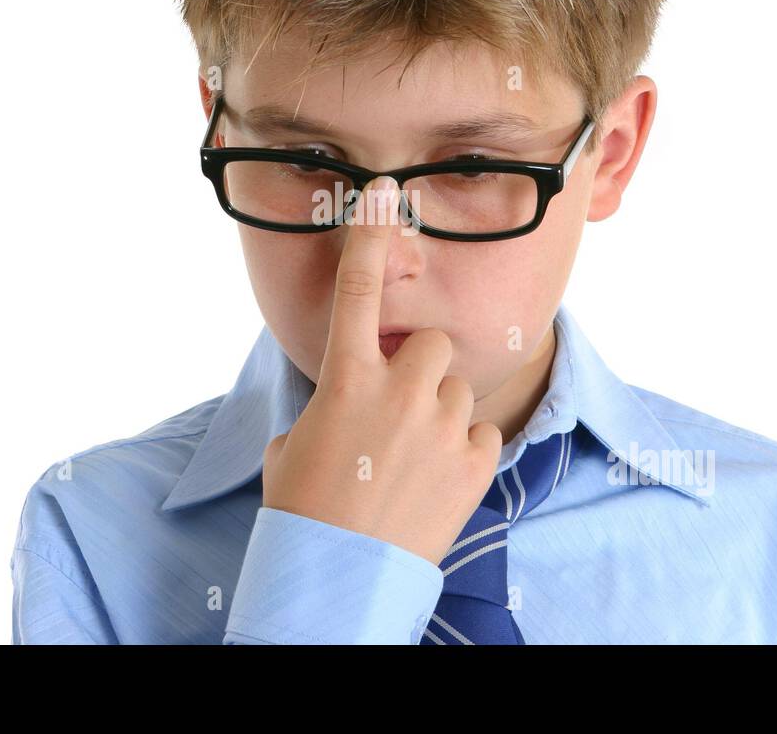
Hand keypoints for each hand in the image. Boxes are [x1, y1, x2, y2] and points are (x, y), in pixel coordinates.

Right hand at [260, 175, 503, 567]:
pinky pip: (479, 434)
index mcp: (346, 380)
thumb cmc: (304, 509)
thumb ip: (331, 406)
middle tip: (399, 410)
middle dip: (419, 369)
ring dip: (439, 415)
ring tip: (412, 461)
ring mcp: (440, 426)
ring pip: (456, 391)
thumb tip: (350, 404)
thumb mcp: (297, 445)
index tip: (382, 196)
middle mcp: (398, 391)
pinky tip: (435, 482)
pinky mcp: (474, 462)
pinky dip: (462, 452)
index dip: (370, 238)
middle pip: (431, 344)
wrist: (338, 579)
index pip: (358, 291)